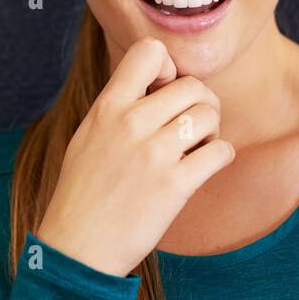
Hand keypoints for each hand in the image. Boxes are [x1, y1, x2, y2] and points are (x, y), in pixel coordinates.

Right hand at [34, 37, 234, 276]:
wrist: (77, 247)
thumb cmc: (84, 192)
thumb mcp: (89, 134)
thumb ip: (120, 106)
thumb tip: (160, 84)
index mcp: (107, 106)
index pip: (150, 52)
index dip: (169, 67)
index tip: (165, 91)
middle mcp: (131, 123)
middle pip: (193, 85)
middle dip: (202, 103)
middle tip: (193, 126)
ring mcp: (154, 154)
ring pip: (210, 115)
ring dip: (212, 130)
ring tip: (196, 148)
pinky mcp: (175, 185)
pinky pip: (221, 152)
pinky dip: (220, 156)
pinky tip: (204, 166)